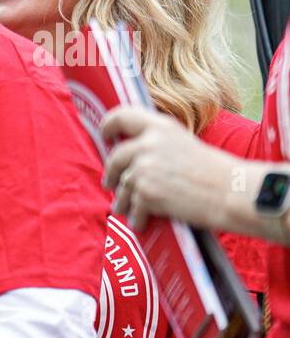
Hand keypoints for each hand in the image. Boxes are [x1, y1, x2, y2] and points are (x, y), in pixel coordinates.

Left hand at [101, 107, 244, 232]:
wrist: (232, 193)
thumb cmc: (215, 172)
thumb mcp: (184, 144)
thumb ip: (158, 144)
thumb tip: (131, 156)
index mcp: (161, 127)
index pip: (122, 115)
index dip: (108, 125)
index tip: (105, 136)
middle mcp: (148, 144)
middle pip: (114, 158)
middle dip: (111, 173)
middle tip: (110, 183)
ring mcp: (144, 169)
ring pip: (121, 187)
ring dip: (122, 200)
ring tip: (124, 208)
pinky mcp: (146, 193)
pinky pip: (132, 208)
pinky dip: (136, 217)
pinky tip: (141, 222)